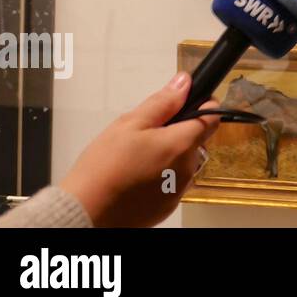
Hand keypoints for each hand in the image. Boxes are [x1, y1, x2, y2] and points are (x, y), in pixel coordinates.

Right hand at [59, 72, 220, 226]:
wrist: (84, 213)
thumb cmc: (103, 169)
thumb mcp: (129, 124)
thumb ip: (162, 102)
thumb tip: (184, 84)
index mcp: (181, 145)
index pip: (212, 118)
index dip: (203, 105)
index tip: (190, 102)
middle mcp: (187, 170)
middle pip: (196, 141)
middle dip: (179, 132)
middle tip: (148, 133)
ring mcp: (178, 191)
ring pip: (184, 163)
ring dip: (170, 155)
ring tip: (138, 157)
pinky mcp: (166, 207)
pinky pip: (173, 184)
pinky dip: (161, 177)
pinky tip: (136, 176)